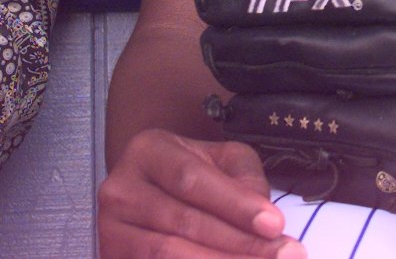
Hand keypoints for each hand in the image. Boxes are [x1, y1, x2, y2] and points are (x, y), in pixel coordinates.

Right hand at [98, 128, 306, 257]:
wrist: (150, 190)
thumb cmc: (193, 170)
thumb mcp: (223, 159)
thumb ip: (244, 180)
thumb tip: (265, 223)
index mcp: (148, 151)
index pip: (192, 181)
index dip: (235, 205)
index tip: (275, 226)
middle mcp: (120, 190)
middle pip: (182, 224)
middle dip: (237, 244)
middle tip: (282, 256)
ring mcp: (109, 231)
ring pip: (167, 255)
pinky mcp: (111, 258)